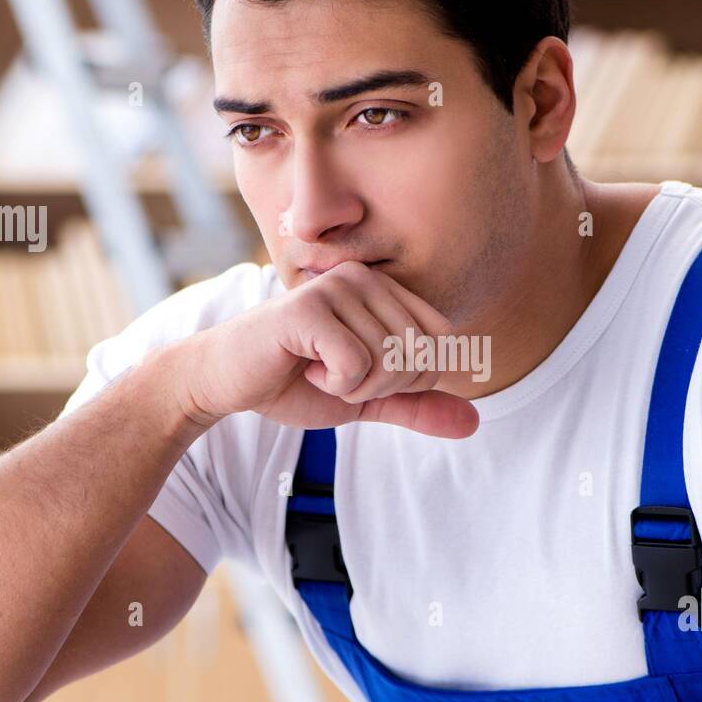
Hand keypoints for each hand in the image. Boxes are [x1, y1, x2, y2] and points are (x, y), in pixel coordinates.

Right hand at [181, 260, 479, 437]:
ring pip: (390, 362)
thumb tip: (473, 422)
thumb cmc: (293, 381)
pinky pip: (357, 365)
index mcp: (384, 289)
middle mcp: (365, 278)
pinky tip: (304, 368)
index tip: (363, 375)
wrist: (227, 383)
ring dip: (355, 387)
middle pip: (419, 354)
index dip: (411, 379)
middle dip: (383, 386)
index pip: (441, 341)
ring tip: (318, 370)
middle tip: (339, 376)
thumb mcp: (366, 398)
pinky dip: (335, 385)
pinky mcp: (308, 308)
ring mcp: (336, 288)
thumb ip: (416, 406)